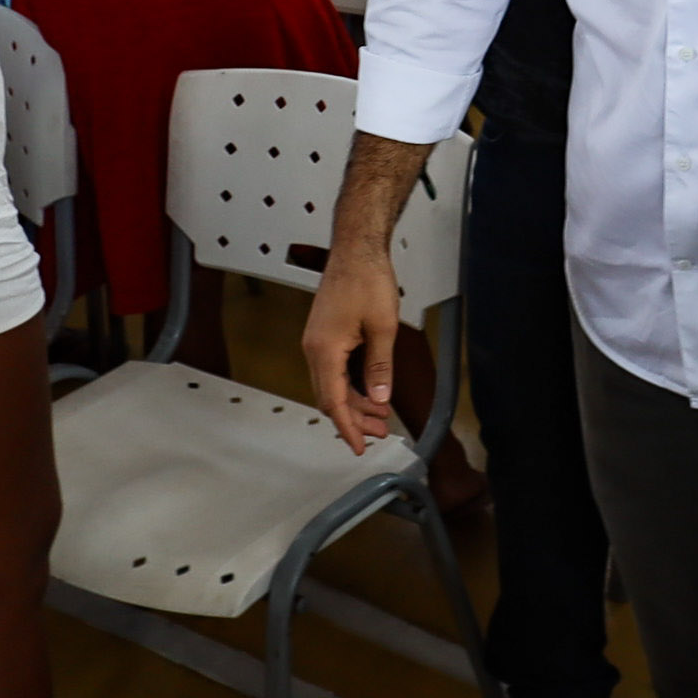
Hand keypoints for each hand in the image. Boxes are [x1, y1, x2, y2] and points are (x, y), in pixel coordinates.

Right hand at [301, 240, 406, 451]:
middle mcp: (314, 349)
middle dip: (354, 418)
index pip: (334, 401)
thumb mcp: (383, 328)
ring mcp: (317, 342)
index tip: (359, 447)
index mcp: (325, 350)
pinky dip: (351, 385)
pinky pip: (333, 371)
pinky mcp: (324, 336)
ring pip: (332, 385)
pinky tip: (370, 392)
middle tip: (381, 432)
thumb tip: (379, 400)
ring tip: (381, 416)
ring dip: (355, 402)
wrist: (356, 250)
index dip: (347, 428)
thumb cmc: (367, 280)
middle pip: (330, 397)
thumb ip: (380, 368)